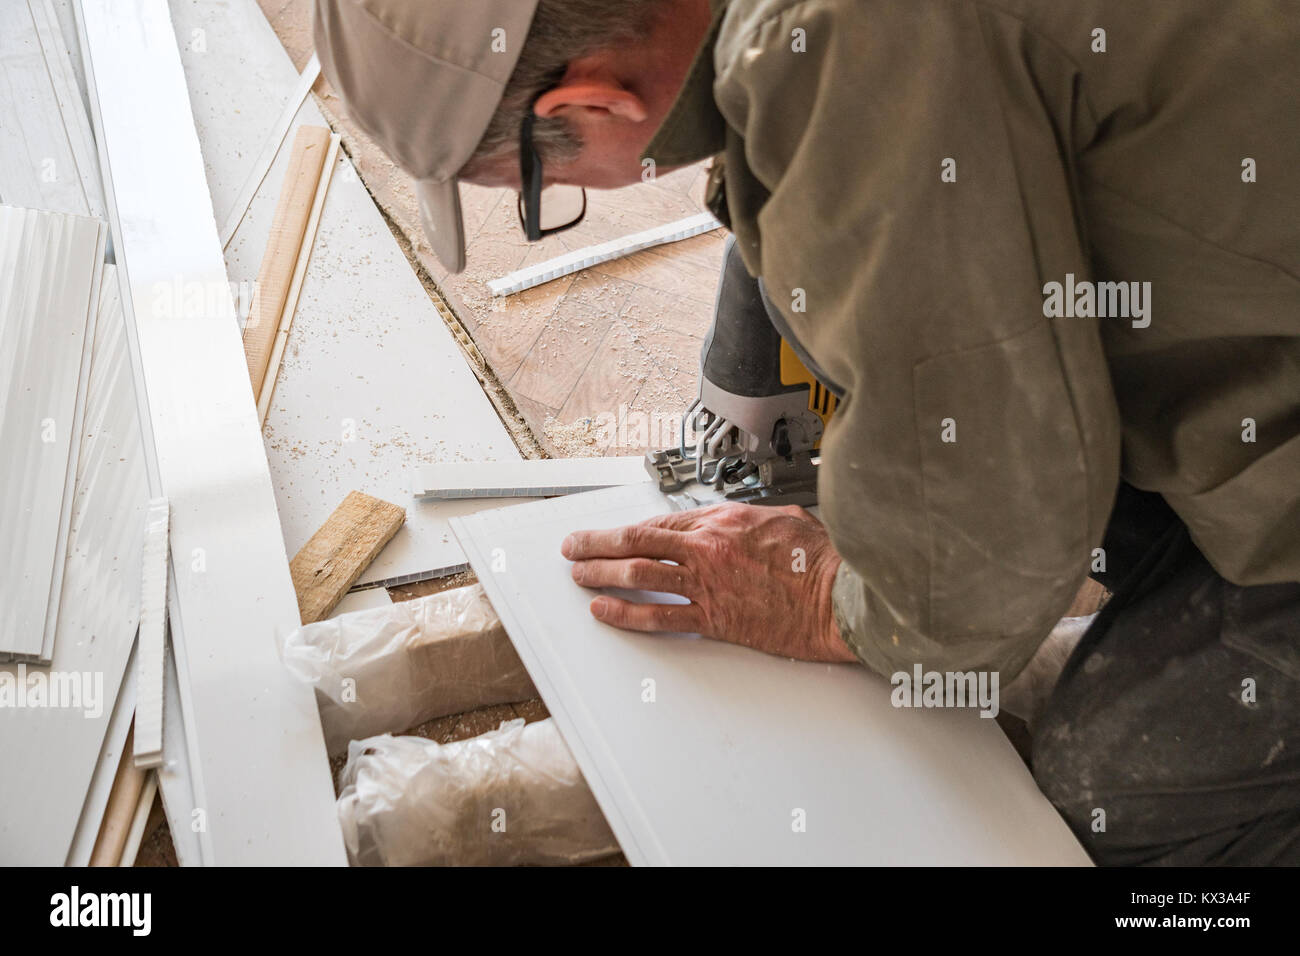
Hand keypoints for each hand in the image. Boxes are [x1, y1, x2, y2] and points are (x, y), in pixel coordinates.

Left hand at [560, 502, 857, 662]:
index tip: (602, 533)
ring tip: (580, 577)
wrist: (838, 597)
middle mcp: (707, 548)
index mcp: (722, 521)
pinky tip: (605, 611)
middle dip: (597, 546)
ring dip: (602, 575)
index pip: (657, 524)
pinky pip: (660, 617)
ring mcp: (708, 583)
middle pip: (636, 543)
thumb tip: (729, 525)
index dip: (622, 530)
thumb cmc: (819, 560)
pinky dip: (627, 614)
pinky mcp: (715, 618)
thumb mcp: (780, 519)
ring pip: (639, 575)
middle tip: (574, 550)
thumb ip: (744, 521)